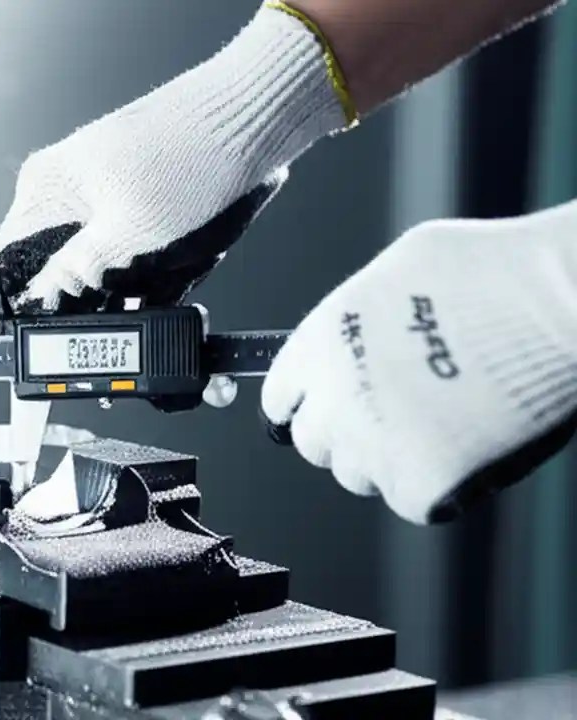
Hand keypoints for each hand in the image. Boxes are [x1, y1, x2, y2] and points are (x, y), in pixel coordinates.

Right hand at [0, 5, 349, 316]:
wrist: (251, 117)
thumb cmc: (191, 157)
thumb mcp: (129, 231)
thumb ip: (79, 269)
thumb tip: (45, 296)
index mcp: (47, 187)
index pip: (5, 257)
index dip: (18, 302)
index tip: (36, 335)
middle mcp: (65, 187)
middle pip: (50, 264)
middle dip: (76, 301)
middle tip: (100, 329)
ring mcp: (100, 191)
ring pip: (91, 261)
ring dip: (114, 288)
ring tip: (142, 299)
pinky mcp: (132, 197)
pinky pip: (122, 248)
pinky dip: (140, 272)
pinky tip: (162, 287)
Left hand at [262, 202, 576, 523]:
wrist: (564, 300)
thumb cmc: (498, 272)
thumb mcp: (399, 272)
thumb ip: (358, 319)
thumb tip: (349, 343)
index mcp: (322, 340)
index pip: (281, 397)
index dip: (305, 406)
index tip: (321, 414)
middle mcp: (336, 395)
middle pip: (316, 444)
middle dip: (349, 436)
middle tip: (397, 419)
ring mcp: (375, 442)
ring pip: (360, 476)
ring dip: (392, 460)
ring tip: (444, 423)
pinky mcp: (421, 481)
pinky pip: (412, 501)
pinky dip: (438, 487)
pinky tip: (470, 448)